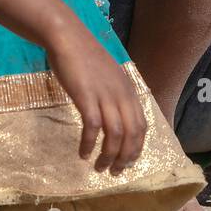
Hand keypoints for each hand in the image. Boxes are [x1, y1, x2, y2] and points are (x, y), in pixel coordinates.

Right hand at [47, 26, 147, 173]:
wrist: (68, 38)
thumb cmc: (85, 57)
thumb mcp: (109, 76)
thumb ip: (115, 94)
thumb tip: (116, 115)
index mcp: (129, 91)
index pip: (142, 126)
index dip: (137, 147)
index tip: (129, 162)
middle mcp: (122, 95)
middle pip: (132, 134)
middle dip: (126, 158)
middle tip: (115, 173)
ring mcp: (105, 95)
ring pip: (115, 134)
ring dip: (109, 156)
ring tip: (100, 168)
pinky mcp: (86, 96)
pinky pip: (92, 127)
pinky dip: (89, 143)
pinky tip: (83, 153)